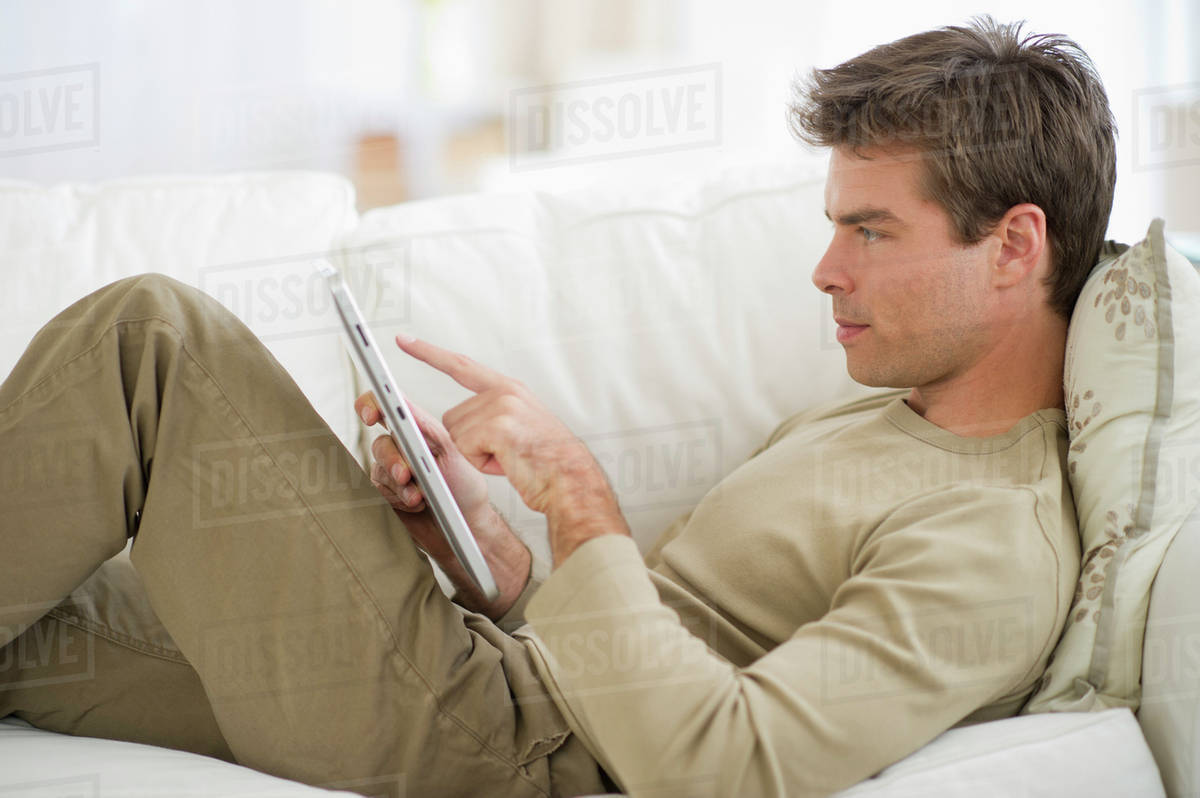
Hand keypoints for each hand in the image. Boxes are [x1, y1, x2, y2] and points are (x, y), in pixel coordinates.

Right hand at [355, 391, 488, 523]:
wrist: (467, 523)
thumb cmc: (465, 486)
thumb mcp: (453, 451)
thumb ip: (427, 429)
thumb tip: (404, 409)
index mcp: (418, 430)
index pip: (387, 407)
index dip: (372, 404)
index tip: (372, 415)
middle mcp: (401, 447)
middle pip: (380, 443)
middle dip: (392, 460)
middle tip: (406, 474)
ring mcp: (391, 471)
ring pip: (378, 470)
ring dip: (400, 486)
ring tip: (420, 496)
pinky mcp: (386, 494)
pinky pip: (378, 493)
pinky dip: (398, 500)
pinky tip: (417, 504)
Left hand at [393, 334, 629, 564]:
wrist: (572, 479)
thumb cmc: (547, 462)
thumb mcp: (522, 425)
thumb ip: (493, 414)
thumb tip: (459, 423)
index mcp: (510, 389)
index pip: (461, 366)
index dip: (430, 353)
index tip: (405, 341)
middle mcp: (505, 392)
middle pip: (453, 418)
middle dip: (471, 443)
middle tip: (506, 453)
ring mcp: (502, 406)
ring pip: (458, 436)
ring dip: (478, 456)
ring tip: (511, 458)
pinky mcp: (498, 426)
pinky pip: (467, 448)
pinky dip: (483, 464)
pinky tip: (509, 462)